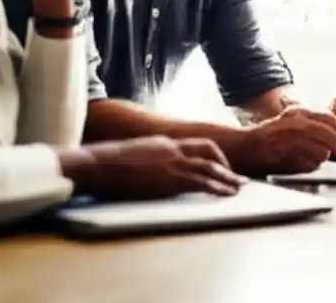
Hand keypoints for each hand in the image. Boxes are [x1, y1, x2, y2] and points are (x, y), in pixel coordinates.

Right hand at [59, 136, 243, 198]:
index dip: (214, 155)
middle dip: (226, 166)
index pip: (198, 144)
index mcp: (164, 143)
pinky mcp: (169, 179)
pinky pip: (200, 182)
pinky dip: (216, 187)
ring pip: (209, 167)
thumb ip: (150, 158)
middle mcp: (172, 149)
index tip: (222, 165)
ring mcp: (172, 163)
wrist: (98, 163)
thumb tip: (153, 168)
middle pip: (209, 152)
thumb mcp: (135, 154)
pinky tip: (225, 194)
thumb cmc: (108, 163)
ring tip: (238, 188)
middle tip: (236, 178)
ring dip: (226, 178)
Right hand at [229, 106, 335, 175]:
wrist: (249, 148)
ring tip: (312, 153)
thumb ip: (314, 120)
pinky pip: (312, 166)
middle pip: (332, 139)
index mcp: (300, 114)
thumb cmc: (271, 132)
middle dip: (335, 145)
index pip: (332, 121)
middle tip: (335, 149)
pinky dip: (311, 165)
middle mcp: (300, 129)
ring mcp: (296, 146)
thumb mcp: (292, 116)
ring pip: (324, 154)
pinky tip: (303, 160)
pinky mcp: (292, 162)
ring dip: (322, 156)